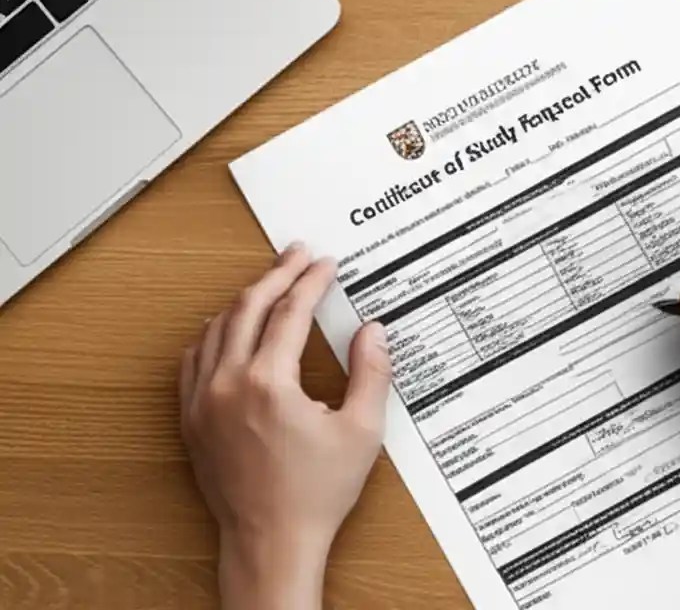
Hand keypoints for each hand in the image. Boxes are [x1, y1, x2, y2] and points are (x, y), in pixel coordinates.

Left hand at [179, 243, 391, 608]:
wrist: (272, 540)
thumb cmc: (315, 494)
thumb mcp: (362, 432)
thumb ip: (371, 374)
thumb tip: (373, 332)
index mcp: (270, 383)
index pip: (290, 311)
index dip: (311, 281)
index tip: (325, 264)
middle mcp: (228, 385)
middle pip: (248, 307)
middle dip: (276, 274)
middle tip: (297, 255)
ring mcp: (203, 401)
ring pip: (216, 328)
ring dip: (244, 300)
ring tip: (270, 285)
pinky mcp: (191, 419)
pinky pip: (193, 360)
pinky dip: (214, 334)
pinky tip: (229, 329)